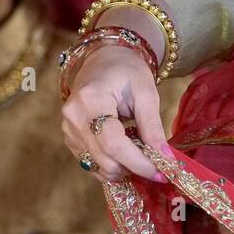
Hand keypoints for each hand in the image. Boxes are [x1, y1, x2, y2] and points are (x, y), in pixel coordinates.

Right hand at [60, 41, 167, 181]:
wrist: (103, 60)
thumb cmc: (126, 71)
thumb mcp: (146, 93)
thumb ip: (153, 127)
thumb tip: (165, 159)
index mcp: (91, 100)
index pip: (114, 144)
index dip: (138, 163)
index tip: (161, 173)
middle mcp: (74, 118)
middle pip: (105, 160)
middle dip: (133, 167)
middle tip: (155, 162)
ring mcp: (68, 130)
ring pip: (97, 167)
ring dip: (123, 168)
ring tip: (139, 151)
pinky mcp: (70, 139)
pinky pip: (91, 164)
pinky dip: (112, 165)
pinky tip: (124, 151)